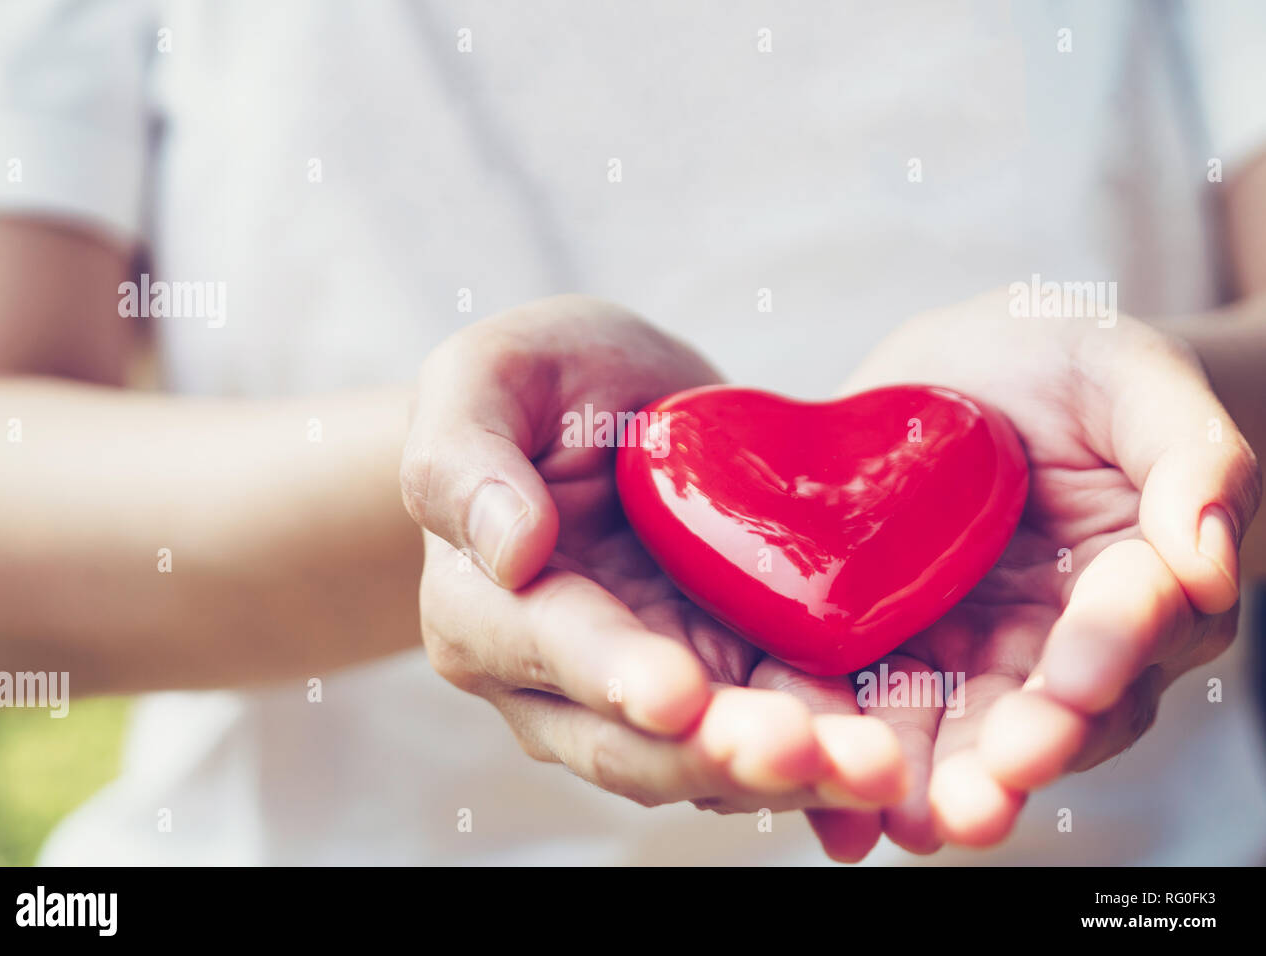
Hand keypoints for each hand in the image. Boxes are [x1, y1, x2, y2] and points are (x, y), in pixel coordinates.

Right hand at [400, 296, 907, 827]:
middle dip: (724, 756)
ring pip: (710, 765)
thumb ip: (463, 454)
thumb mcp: (490, 375)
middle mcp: (557, 682)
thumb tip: (510, 550)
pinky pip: (774, 740)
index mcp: (484, 607)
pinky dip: (829, 756)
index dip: (610, 675)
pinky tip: (894, 756)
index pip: (545, 649)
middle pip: (633, 744)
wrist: (613, 416)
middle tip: (813, 753)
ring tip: (877, 769)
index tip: (677, 693)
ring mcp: (647, 697)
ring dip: (794, 778)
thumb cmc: (542, 387)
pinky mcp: (725, 687)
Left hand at [818, 290, 1261, 854]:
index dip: (1103, 656)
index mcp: (1137, 581)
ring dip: (929, 779)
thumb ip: (1191, 455)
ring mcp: (972, 650)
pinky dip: (852, 747)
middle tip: (973, 805)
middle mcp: (1060, 639)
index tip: (1072, 690)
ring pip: (958, 728)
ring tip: (899, 820)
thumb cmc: (1068, 366)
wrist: (972, 370)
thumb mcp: (1131, 376)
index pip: (1130, 627)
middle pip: (1045, 713)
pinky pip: (874, 703)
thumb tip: (1213, 560)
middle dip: (1009, 760)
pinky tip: (828, 800)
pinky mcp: (893, 646)